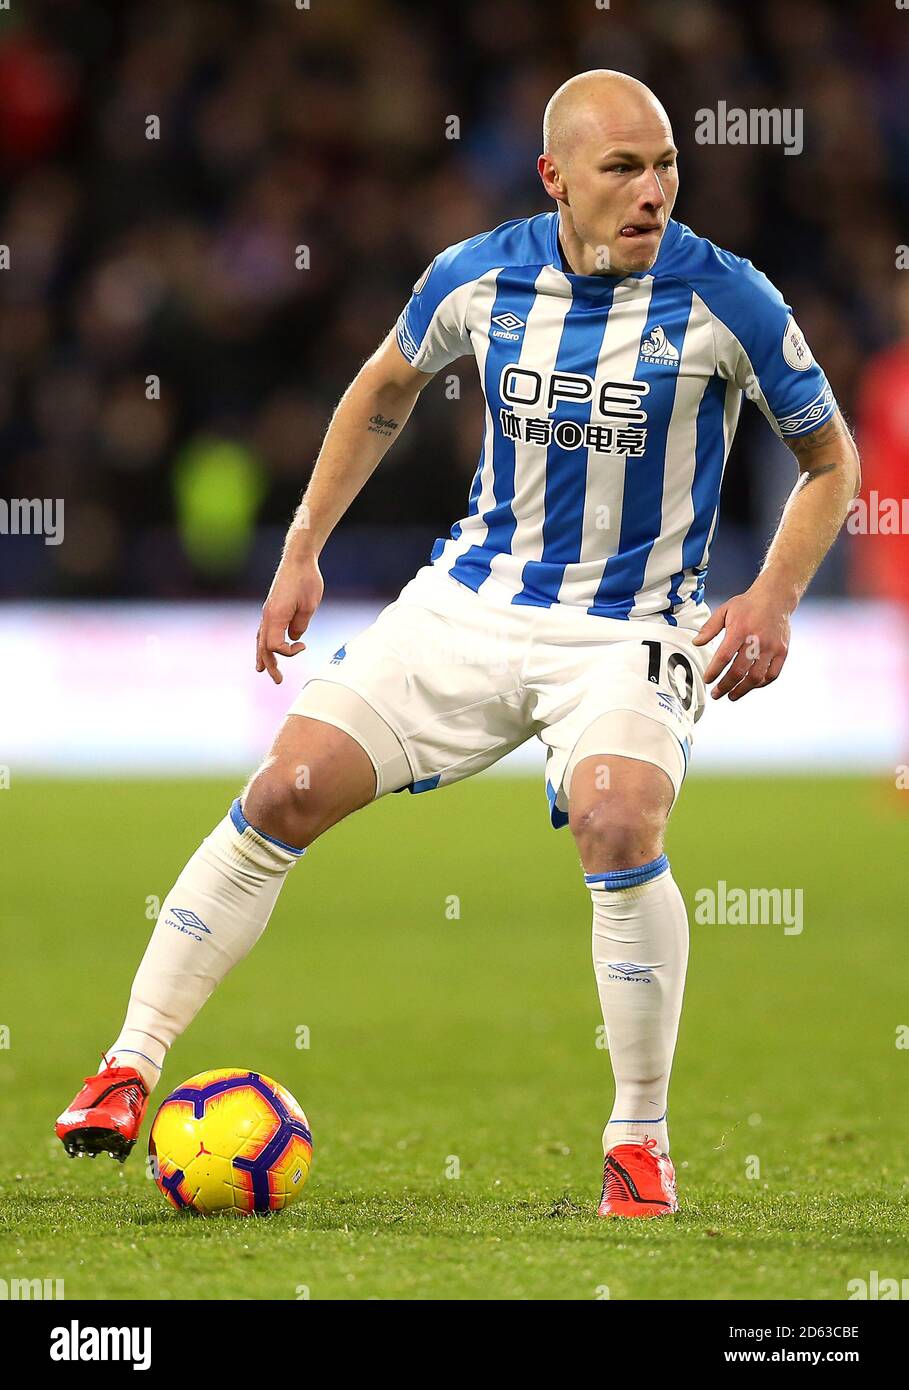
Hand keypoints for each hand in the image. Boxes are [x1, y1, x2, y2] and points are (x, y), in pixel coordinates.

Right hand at [255, 554, 323, 684]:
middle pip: (263, 646)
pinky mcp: (272, 608)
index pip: (275, 645)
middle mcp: (267, 615)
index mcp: (275, 616)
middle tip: (277, 680)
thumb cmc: (306, 580)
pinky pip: (264, 630)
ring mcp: (268, 612)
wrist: (298, 559)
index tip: (304, 647)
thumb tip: (295, 638)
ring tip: (263, 670)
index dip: (288, 652)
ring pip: (261, 639)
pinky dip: (264, 642)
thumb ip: (301, 625)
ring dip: (263, 655)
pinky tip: (265, 648)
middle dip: (270, 664)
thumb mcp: (309, 605)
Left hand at [693, 580, 791, 701]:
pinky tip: (750, 686)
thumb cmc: (747, 605)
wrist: (775, 597)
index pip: (724, 656)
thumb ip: (709, 628)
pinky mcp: (782, 651)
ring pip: (756, 677)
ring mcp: (772, 647)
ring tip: (732, 695)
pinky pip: (772, 674)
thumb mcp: (725, 610)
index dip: (714, 671)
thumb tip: (696, 643)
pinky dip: (760, 684)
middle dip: (725, 686)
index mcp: (740, 630)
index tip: (707, 680)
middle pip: (739, 671)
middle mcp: (757, 640)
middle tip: (716, 694)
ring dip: (742, 690)